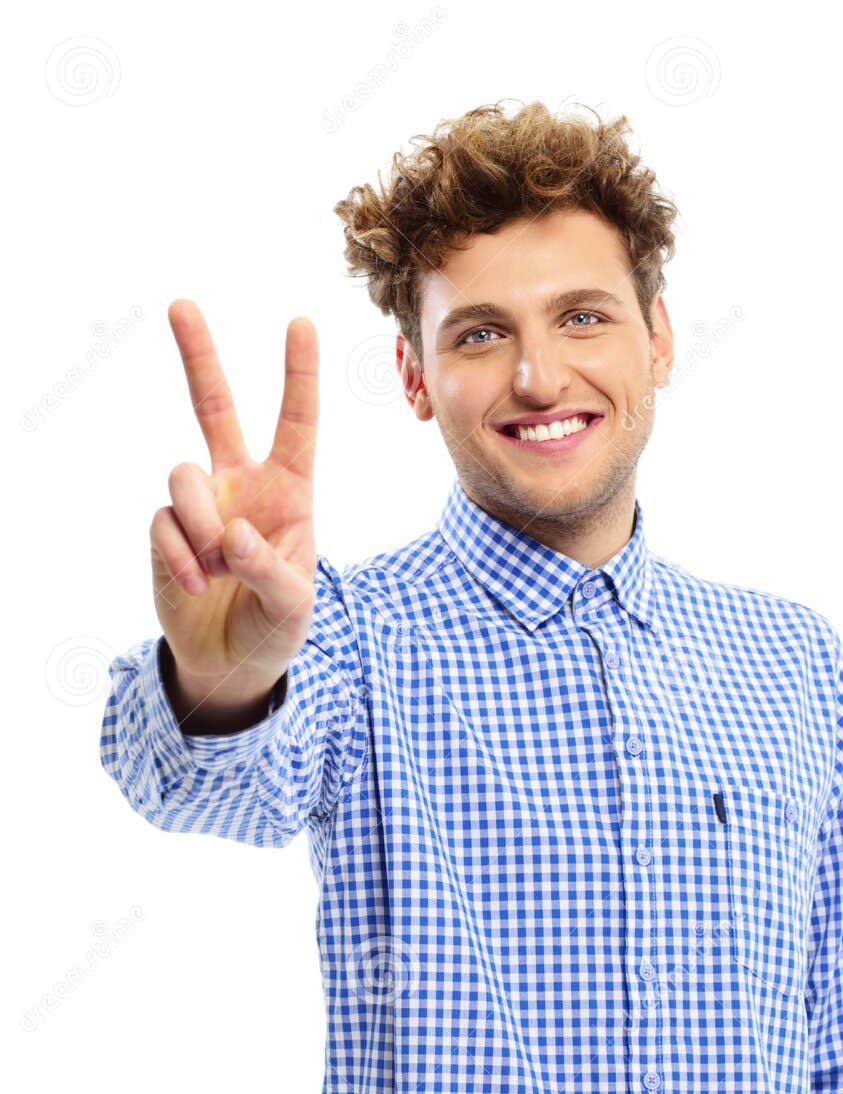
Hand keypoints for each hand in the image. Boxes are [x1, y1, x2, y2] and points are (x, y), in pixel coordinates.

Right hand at [150, 299, 320, 717]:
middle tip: (181, 304)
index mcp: (289, 491)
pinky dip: (181, 556)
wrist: (230, 662)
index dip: (298, 376)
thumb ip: (272, 572)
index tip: (301, 322)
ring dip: (203, 526)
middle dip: (199, 356)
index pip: (296, 425)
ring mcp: (200, 505)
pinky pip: (164, 523)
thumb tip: (235, 535)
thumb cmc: (276, 627)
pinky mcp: (166, 531)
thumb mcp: (294, 607)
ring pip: (184, 477)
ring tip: (220, 569)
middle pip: (215, 408)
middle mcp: (241, 484)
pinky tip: (198, 584)